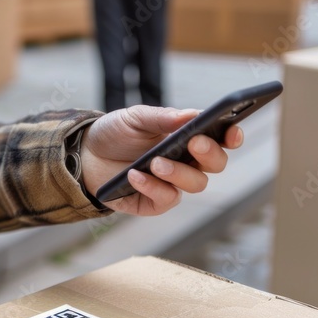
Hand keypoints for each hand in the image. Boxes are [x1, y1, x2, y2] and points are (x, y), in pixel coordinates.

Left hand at [79, 106, 242, 215]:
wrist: (85, 153)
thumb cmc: (116, 133)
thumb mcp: (135, 118)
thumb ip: (163, 117)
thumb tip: (192, 114)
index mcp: (189, 138)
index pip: (221, 139)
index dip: (232, 136)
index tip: (232, 131)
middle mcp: (187, 163)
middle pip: (216, 164)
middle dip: (209, 153)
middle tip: (194, 142)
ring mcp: (172, 184)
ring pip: (195, 184)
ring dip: (178, 172)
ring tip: (155, 161)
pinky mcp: (154, 203)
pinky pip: (166, 199)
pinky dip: (152, 187)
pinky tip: (134, 176)